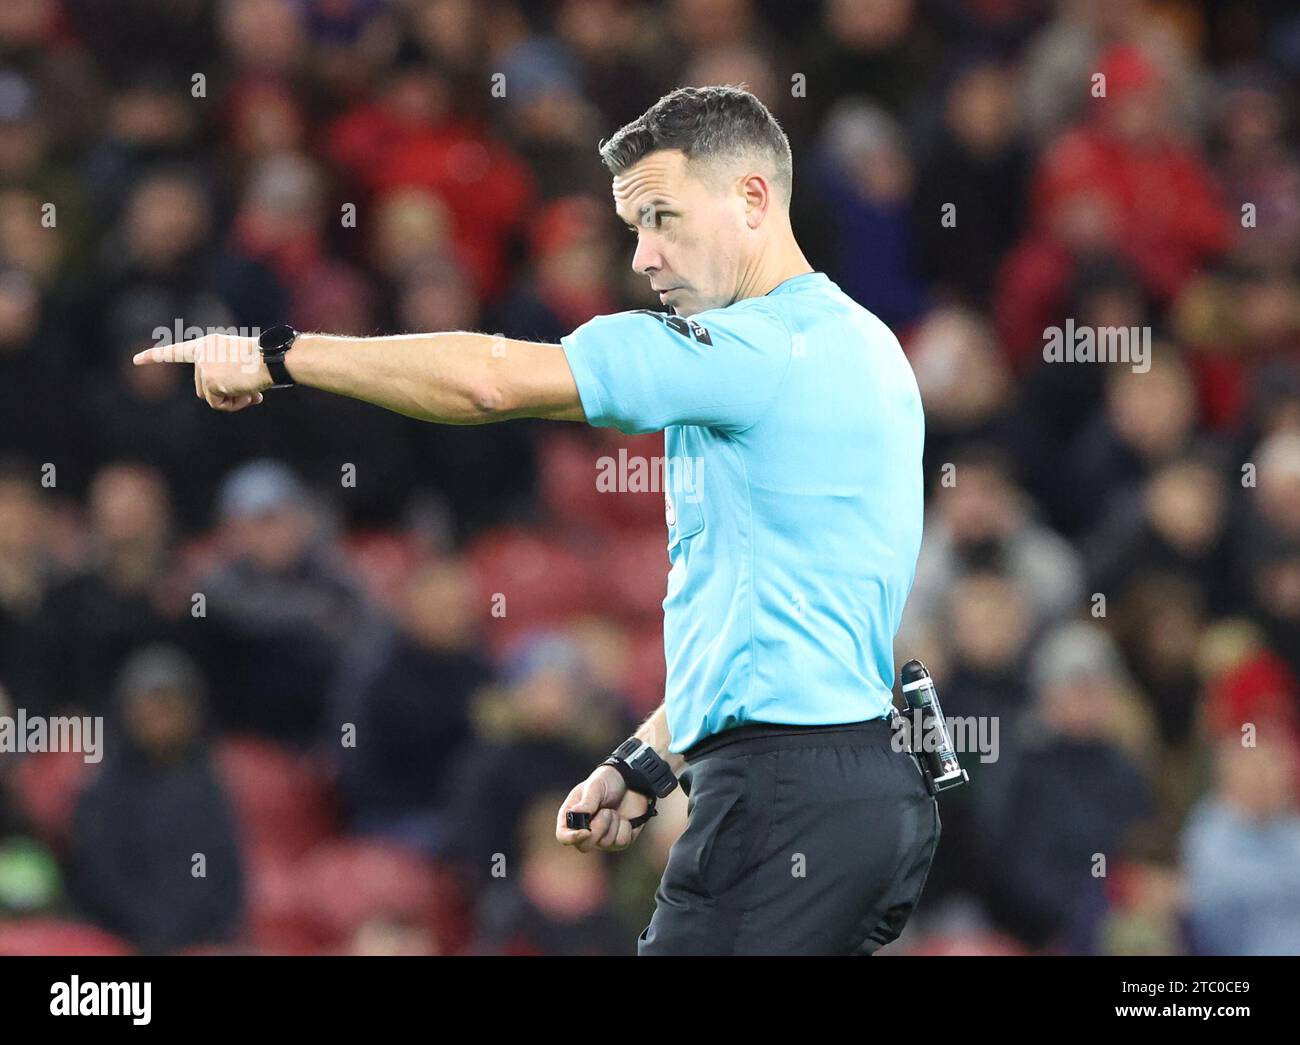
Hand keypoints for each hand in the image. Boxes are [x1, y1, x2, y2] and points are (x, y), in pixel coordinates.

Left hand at [132, 333, 271, 411]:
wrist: (273, 359)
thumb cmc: (265, 361)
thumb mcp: (240, 363)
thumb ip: (227, 376)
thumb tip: (234, 398)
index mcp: (208, 345)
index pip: (177, 351)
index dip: (155, 357)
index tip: (136, 360)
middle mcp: (201, 353)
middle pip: (201, 386)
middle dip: (222, 393)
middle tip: (247, 389)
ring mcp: (203, 366)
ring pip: (209, 397)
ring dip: (230, 400)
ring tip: (249, 390)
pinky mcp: (210, 380)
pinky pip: (218, 404)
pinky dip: (233, 405)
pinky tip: (248, 393)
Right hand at [555, 764, 650, 852]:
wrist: (631, 783)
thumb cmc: (607, 782)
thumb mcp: (595, 786)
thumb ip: (587, 801)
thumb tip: (575, 813)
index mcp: (572, 817)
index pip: (563, 836)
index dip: (572, 838)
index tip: (586, 831)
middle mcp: (585, 831)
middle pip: (584, 846)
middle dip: (598, 828)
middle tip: (606, 811)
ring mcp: (602, 838)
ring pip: (605, 843)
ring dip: (613, 822)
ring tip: (612, 809)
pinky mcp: (619, 841)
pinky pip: (622, 841)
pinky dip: (625, 827)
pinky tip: (623, 817)